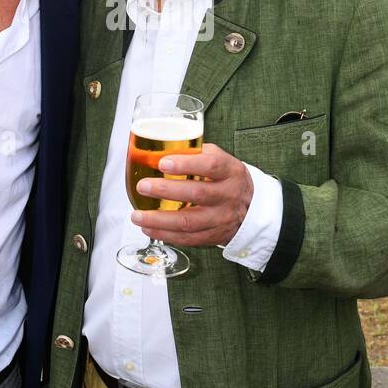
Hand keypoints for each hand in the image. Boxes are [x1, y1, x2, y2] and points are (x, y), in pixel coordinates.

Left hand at [130, 143, 252, 247]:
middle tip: (143, 186)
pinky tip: (148, 228)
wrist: (251, 208)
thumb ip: (196, 154)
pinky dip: (165, 235)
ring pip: (189, 222)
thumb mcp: (221, 160)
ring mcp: (221, 218)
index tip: (163, 163)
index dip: (186, 164)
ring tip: (137, 216)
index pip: (211, 165)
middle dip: (166, 190)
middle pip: (197, 194)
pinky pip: (187, 238)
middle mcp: (228, 195)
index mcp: (230, 171)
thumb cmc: (227, 179)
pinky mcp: (213, 236)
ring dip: (159, 220)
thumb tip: (160, 149)